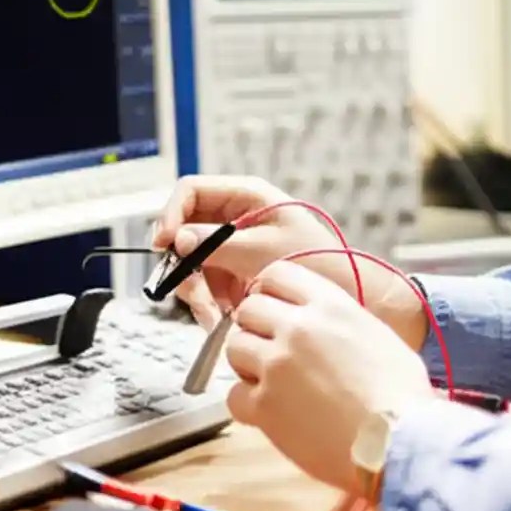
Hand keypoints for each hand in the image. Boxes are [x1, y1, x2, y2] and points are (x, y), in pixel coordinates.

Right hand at [150, 175, 336, 327]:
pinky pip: (206, 286)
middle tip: (189, 287)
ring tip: (214, 313)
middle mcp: (234, 218)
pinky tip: (221, 319)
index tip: (165, 244)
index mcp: (244, 196)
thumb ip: (217, 243)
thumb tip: (179, 240)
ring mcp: (232, 247)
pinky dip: (208, 304)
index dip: (171, 214)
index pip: (190, 192)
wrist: (345, 291)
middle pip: (184, 230)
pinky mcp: (233, 274)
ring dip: (195, 291)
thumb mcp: (262, 249)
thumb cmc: (315, 260)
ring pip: (191, 264)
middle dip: (182, 262)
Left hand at [223, 261, 435, 493]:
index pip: (277, 274)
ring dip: (248, 362)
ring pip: (235, 346)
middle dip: (256, 327)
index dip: (269, 291)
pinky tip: (271, 412)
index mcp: (330, 304)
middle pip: (249, 309)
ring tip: (271, 381)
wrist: (399, 441)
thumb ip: (339, 321)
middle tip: (271, 348)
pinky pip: (234, 394)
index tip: (275, 309)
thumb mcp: (377, 334)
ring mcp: (276, 365)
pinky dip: (248, 404)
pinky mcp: (264, 405)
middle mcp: (297, 327)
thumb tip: (321, 325)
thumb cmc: (402, 394)